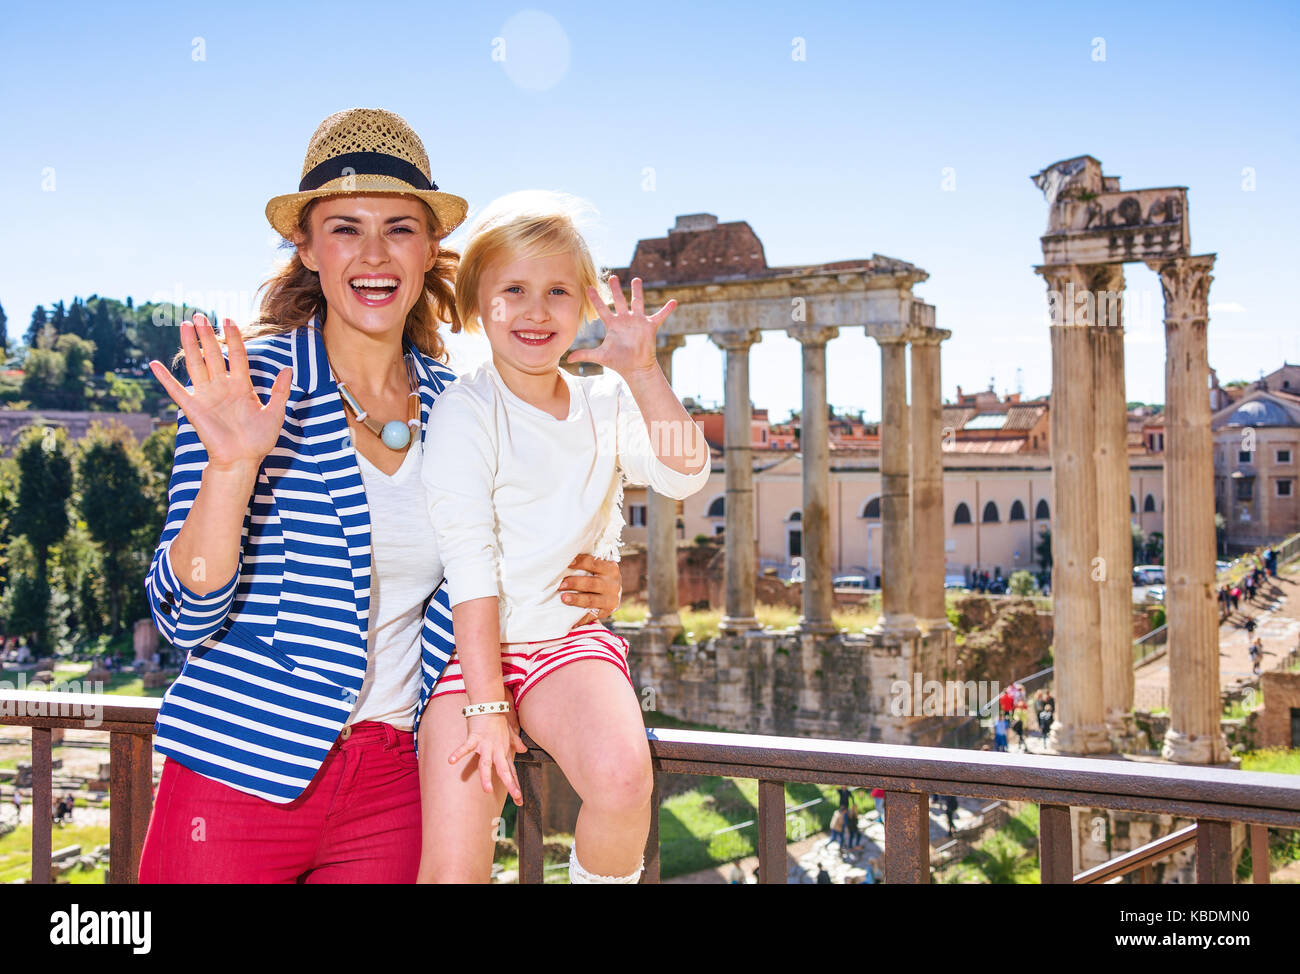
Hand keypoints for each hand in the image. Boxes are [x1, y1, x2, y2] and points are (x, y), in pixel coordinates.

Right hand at [147, 313, 292, 471]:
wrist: (242, 460)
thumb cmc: (259, 440)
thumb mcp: (275, 413)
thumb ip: (280, 391)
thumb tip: (288, 368)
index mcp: (242, 386)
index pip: (237, 356)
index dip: (233, 338)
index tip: (228, 319)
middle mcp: (222, 387)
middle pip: (214, 355)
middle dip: (207, 335)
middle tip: (199, 315)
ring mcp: (207, 396)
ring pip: (197, 365)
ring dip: (189, 346)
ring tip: (184, 325)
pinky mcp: (193, 408)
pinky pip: (176, 390)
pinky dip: (165, 378)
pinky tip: (154, 364)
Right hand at [449, 712, 526, 804]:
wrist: (490, 704)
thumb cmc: (498, 719)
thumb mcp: (509, 732)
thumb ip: (516, 742)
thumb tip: (523, 749)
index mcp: (504, 751)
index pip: (511, 772)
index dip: (515, 786)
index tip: (520, 800)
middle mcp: (497, 750)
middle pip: (504, 770)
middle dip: (510, 784)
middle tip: (516, 797)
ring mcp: (486, 745)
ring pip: (486, 763)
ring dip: (487, 776)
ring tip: (486, 790)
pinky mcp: (475, 737)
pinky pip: (466, 746)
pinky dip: (459, 753)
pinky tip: (451, 760)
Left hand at [559, 553, 622, 625]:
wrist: (613, 592)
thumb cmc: (599, 576)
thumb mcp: (599, 567)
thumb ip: (587, 563)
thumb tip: (566, 558)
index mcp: (610, 569)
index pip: (593, 563)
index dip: (579, 562)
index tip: (566, 562)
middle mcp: (613, 584)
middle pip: (591, 583)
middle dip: (574, 583)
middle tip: (560, 585)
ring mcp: (610, 600)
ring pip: (591, 600)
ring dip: (576, 599)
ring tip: (564, 598)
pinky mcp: (606, 612)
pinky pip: (591, 616)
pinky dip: (580, 619)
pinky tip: (570, 621)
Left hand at [567, 275, 675, 380]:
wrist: (635, 368)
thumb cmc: (619, 362)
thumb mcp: (600, 356)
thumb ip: (585, 354)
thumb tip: (568, 358)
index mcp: (613, 325)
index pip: (602, 309)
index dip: (595, 299)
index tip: (588, 288)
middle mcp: (625, 320)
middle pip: (619, 300)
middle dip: (615, 289)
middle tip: (612, 276)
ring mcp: (637, 322)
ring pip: (637, 302)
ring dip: (637, 291)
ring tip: (637, 279)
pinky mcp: (649, 326)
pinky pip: (660, 316)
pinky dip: (667, 309)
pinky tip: (674, 301)